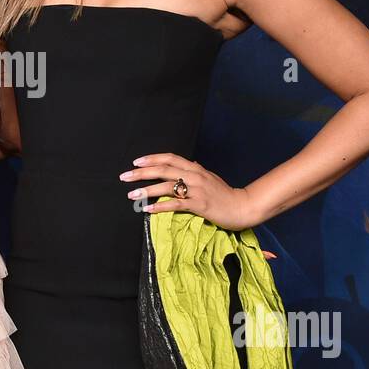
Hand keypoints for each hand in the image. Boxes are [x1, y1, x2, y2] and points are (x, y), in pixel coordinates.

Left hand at [120, 152, 261, 231]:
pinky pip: (176, 205)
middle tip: (124, 176)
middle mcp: (194, 175)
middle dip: (141, 173)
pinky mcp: (199, 205)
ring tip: (131, 195)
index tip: (136, 162)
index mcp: (195, 168)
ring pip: (166, 187)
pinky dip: (160, 207)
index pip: (169, 158)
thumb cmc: (226, 194)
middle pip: (163, 170)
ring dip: (146, 191)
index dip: (151, 158)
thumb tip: (190, 163)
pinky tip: (148, 210)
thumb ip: (198, 171)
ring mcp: (197, 190)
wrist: (243, 206)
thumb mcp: (211, 178)